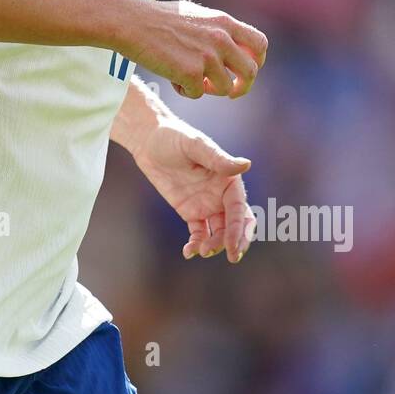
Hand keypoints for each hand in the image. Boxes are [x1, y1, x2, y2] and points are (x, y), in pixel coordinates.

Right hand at [119, 0, 267, 98]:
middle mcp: (221, 39)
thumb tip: (230, 43)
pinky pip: (197, 94)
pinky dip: (185, 91)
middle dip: (242, 86)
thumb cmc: (156, 17)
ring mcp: (207, 57)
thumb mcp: (195, 14)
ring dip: (208, 89)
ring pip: (224, 88)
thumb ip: (216, 29)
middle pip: (250, 72)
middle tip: (230, 91)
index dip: (256, 61)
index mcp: (224, 23)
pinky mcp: (191, 73)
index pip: (259, 44)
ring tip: (188, 80)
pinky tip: (171, 78)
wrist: (130, 22)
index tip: (244, 69)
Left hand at [132, 116, 257, 263]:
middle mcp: (222, 195)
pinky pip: (199, 233)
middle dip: (236, 241)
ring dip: (214, 245)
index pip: (239, 209)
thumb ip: (218, 158)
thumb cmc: (174, 137)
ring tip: (200, 251)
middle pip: (236, 224)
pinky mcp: (191, 212)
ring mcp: (207, 205)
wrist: (149, 140)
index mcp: (229, 180)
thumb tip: (246, 164)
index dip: (239, 229)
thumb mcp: (195, 145)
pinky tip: (189, 252)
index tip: (233, 247)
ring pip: (218, 232)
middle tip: (231, 256)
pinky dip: (196, 244)